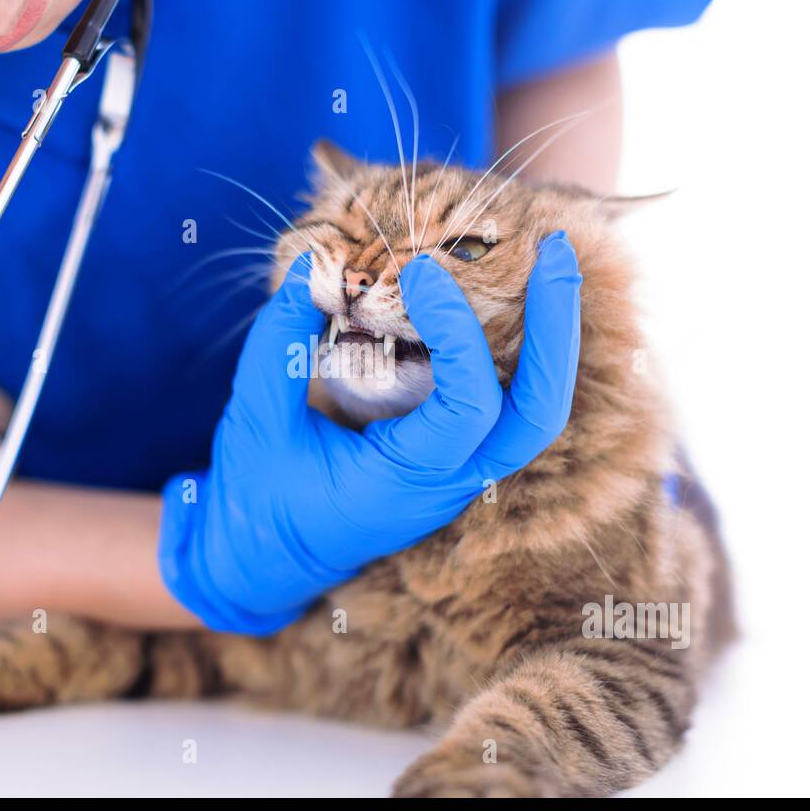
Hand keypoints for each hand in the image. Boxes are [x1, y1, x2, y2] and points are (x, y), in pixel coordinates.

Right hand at [158, 232, 581, 633]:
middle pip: (540, 416)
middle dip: (556, 329)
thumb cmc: (253, 497)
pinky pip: (507, 407)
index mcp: (403, 486)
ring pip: (535, 413)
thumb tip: (317, 265)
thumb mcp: (255, 416)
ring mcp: (458, 476)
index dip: (457, 333)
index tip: (418, 274)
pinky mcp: (452, 461)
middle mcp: (448, 486)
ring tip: (549, 262)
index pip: (469, 409)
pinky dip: (520, 351)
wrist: (260, 561)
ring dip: (551, 337)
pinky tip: (511, 299)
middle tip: (554, 248)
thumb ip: (281, 342)